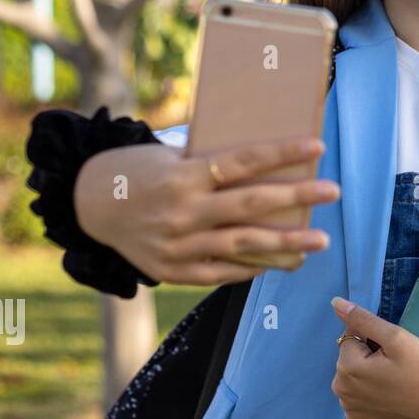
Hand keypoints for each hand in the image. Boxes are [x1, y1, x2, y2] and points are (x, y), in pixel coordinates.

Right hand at [73, 135, 340, 286]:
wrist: (86, 205)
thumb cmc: (139, 171)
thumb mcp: (170, 156)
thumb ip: (211, 164)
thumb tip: (268, 159)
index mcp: (182, 176)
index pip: (242, 161)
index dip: (282, 154)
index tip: (317, 148)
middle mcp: (181, 212)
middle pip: (250, 205)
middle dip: (296, 199)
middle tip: (333, 191)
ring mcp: (177, 246)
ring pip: (243, 245)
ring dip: (287, 244)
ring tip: (320, 240)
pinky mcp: (173, 271)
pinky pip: (222, 271)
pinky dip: (254, 267)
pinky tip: (282, 261)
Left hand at [330, 296, 418, 418]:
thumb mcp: (396, 338)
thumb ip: (364, 319)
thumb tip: (336, 303)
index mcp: (347, 366)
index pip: (351, 335)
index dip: (373, 337)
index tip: (392, 350)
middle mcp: (340, 389)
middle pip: (349, 356)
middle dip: (368, 354)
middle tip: (395, 364)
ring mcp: (348, 407)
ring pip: (352, 375)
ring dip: (367, 371)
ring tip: (393, 379)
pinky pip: (356, 394)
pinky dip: (368, 391)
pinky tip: (388, 394)